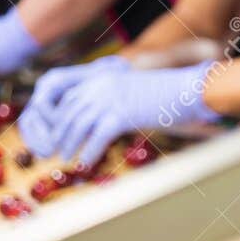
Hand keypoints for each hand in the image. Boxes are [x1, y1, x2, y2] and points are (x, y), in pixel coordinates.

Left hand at [18, 58, 219, 165]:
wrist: (185, 90)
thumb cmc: (166, 92)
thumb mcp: (134, 90)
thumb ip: (116, 97)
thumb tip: (109, 114)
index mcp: (100, 77)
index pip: (69, 97)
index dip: (59, 117)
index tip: (56, 133)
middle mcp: (99, 86)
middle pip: (69, 112)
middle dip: (60, 133)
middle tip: (54, 150)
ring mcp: (109, 100)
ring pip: (78, 125)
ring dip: (69, 144)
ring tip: (64, 159)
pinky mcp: (121, 115)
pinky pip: (98, 137)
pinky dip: (89, 152)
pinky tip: (84, 164)